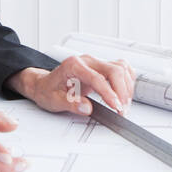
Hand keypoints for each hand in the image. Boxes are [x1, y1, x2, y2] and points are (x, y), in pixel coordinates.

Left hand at [7, 55, 135, 115]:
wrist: (43, 84)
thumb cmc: (47, 90)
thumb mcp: (54, 100)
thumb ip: (71, 104)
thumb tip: (87, 108)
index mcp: (74, 65)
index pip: (97, 78)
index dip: (109, 93)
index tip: (117, 107)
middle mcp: (87, 61)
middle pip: (114, 70)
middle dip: (122, 91)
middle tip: (122, 110)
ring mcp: (96, 62)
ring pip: (121, 68)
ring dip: (127, 87)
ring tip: (124, 105)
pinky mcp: (102, 67)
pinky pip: (122, 68)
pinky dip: (128, 80)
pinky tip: (125, 93)